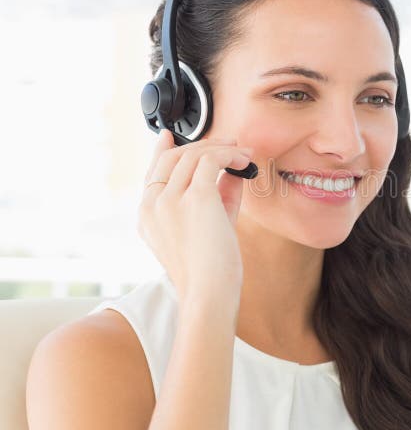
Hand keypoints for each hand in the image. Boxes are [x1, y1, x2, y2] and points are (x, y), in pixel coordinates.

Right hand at [137, 129, 252, 302]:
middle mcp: (152, 205)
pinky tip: (244, 160)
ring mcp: (170, 200)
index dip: (162, 149)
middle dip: (202, 145)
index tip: (169, 135)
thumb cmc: (210, 271)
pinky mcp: (195, 198)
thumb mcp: (208, 228)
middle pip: (172, 158)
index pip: (152, 172)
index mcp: (147, 216)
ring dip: (221, 148)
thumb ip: (216, 197)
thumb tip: (232, 171)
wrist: (209, 294)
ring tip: (243, 153)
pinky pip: (212, 161)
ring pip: (192, 155)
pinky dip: (230, 155)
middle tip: (228, 143)